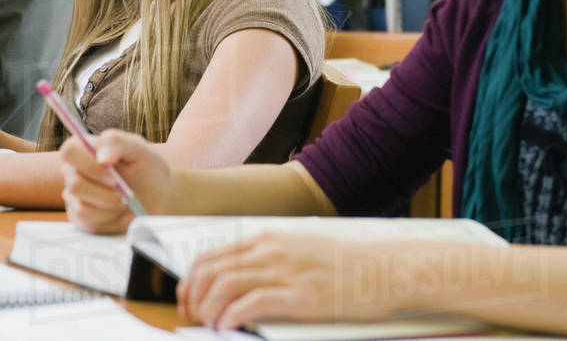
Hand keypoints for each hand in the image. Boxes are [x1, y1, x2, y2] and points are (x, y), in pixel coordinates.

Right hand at [59, 129, 171, 233]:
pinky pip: (88, 222)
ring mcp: (75, 197)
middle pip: (74, 184)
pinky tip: (123, 214)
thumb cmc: (146, 168)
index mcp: (84, 149)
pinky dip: (110, 219)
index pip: (69, 152)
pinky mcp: (80, 218)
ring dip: (110, 206)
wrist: (159, 196)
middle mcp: (74, 172)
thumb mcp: (138, 149)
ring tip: (126, 202)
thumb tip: (102, 157)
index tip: (113, 173)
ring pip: (82, 207)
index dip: (89, 164)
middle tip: (127, 192)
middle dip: (106, 192)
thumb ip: (118, 143)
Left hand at [177, 233, 399, 329]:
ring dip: (208, 308)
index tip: (186, 296)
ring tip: (207, 324)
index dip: (191, 279)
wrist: (380, 270)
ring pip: (225, 286)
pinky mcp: (298, 296)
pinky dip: (231, 317)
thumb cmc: (341, 265)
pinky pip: (251, 304)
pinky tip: (227, 327)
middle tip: (189, 314)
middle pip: (211, 270)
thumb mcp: (296, 250)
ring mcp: (283, 272)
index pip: (212, 255)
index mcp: (266, 239)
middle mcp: (269, 251)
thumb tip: (236, 278)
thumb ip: (267, 260)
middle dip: (192, 295)